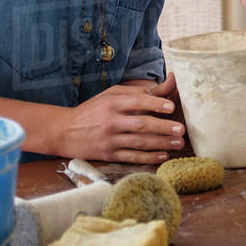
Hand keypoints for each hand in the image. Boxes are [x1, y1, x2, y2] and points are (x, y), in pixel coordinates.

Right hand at [59, 73, 184, 163]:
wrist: (64, 131)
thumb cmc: (92, 110)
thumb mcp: (110, 95)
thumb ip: (135, 92)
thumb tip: (162, 88)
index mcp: (111, 103)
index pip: (136, 101)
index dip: (155, 104)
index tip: (171, 107)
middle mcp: (110, 121)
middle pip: (141, 124)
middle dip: (163, 127)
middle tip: (181, 129)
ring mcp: (109, 140)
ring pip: (139, 142)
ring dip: (161, 143)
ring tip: (178, 143)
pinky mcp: (107, 155)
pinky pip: (131, 157)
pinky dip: (148, 157)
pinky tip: (163, 155)